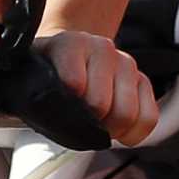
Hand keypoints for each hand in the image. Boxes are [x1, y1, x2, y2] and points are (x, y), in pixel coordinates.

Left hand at [34, 28, 159, 146]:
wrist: (67, 55)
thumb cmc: (47, 74)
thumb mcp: (30, 77)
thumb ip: (32, 93)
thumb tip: (47, 116)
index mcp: (70, 44)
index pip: (73, 83)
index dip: (67, 109)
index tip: (60, 114)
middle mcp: (101, 48)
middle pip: (101, 104)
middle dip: (90, 124)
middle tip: (80, 125)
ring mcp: (125, 63)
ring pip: (126, 113)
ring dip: (111, 129)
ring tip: (97, 127)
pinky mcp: (142, 80)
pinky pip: (148, 118)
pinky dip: (133, 134)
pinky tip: (118, 132)